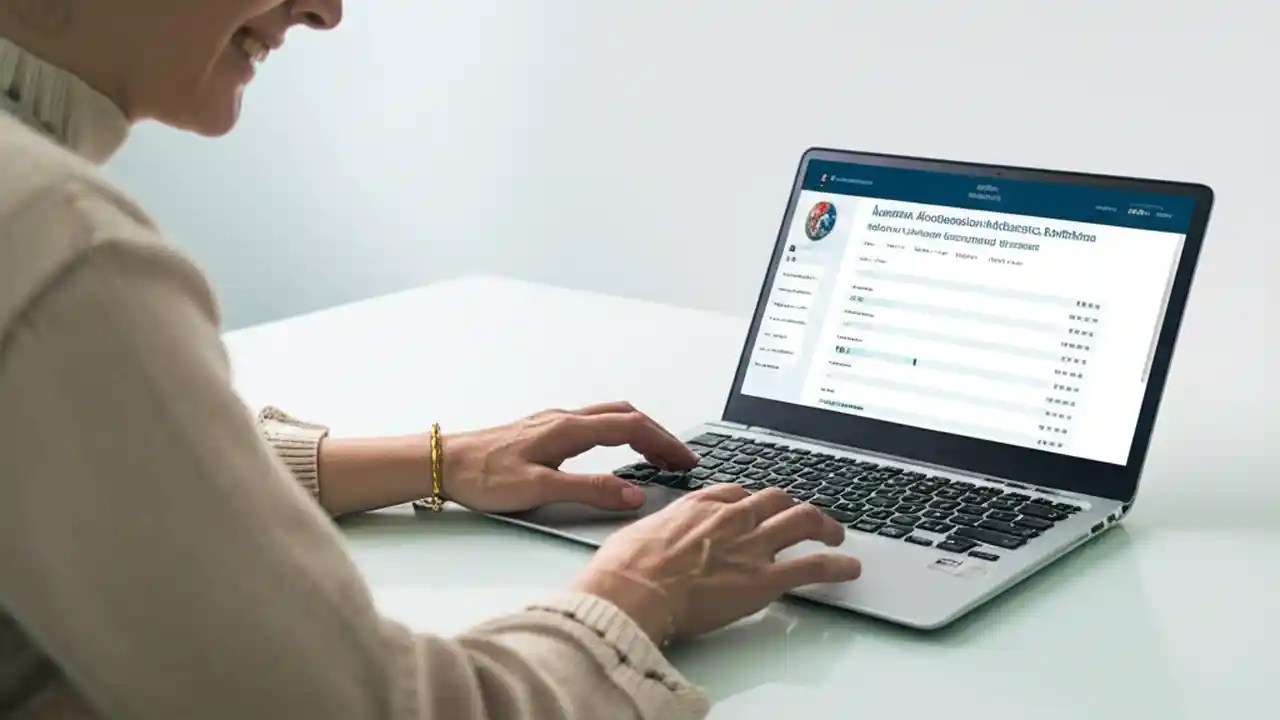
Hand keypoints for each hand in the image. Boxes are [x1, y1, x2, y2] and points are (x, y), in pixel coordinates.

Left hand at [441, 402, 697, 512]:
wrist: (442, 463)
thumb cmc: (481, 475)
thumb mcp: (539, 489)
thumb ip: (589, 490)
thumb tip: (634, 493)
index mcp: (569, 429)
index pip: (632, 427)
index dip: (664, 443)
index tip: (686, 461)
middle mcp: (564, 419)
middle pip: (626, 415)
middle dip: (658, 435)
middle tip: (679, 459)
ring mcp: (553, 423)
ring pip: (609, 416)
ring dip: (639, 431)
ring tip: (655, 456)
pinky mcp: (542, 432)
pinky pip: (592, 424)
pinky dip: (617, 433)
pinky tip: (613, 452)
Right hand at [571, 484, 861, 643]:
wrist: (632, 591)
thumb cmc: (624, 569)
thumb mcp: (634, 535)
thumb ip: (655, 534)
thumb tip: (646, 543)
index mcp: (699, 505)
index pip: (736, 492)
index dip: (750, 500)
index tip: (754, 507)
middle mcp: (731, 517)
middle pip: (775, 499)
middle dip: (791, 506)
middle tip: (801, 516)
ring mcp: (752, 545)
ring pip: (802, 520)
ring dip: (825, 525)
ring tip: (836, 534)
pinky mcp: (765, 579)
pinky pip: (812, 566)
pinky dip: (837, 565)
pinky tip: (849, 568)